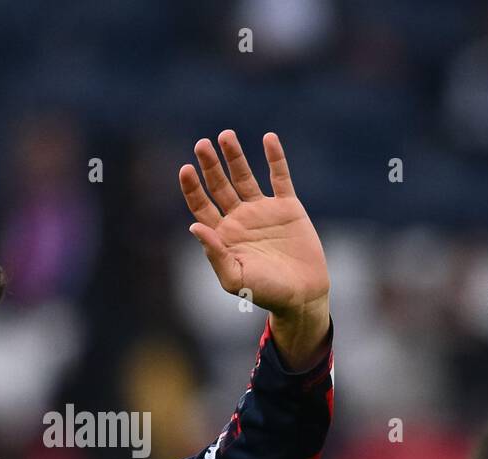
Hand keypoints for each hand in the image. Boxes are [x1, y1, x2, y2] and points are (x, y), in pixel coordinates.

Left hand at [179, 131, 330, 366]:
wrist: (301, 295)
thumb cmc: (265, 292)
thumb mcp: (234, 278)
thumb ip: (215, 253)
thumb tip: (194, 226)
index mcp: (222, 235)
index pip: (201, 205)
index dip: (192, 187)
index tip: (186, 168)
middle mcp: (239, 219)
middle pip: (219, 185)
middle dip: (210, 165)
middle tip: (202, 145)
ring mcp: (263, 211)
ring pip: (244, 176)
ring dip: (235, 156)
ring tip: (226, 135)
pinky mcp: (288, 207)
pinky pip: (280, 177)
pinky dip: (275, 158)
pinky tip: (268, 138)